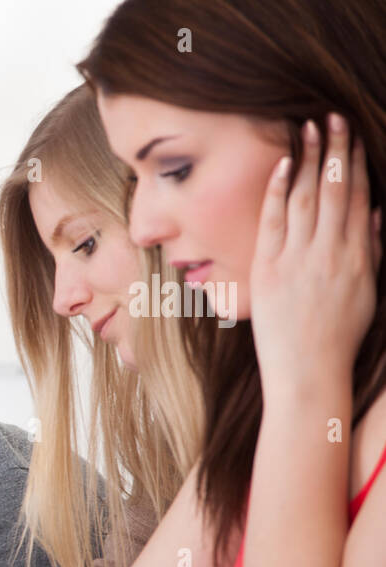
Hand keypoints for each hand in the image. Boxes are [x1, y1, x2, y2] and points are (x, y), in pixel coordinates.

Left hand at [250, 113, 380, 381]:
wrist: (308, 372)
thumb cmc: (338, 336)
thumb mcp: (367, 291)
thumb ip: (372, 249)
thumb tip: (376, 213)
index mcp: (358, 256)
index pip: (359, 197)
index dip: (356, 163)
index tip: (353, 136)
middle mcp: (331, 253)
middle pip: (335, 189)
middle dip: (335, 150)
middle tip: (333, 116)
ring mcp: (299, 260)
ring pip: (307, 199)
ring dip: (309, 160)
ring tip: (309, 128)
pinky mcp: (269, 270)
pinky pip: (274, 222)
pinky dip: (279, 192)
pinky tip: (284, 165)